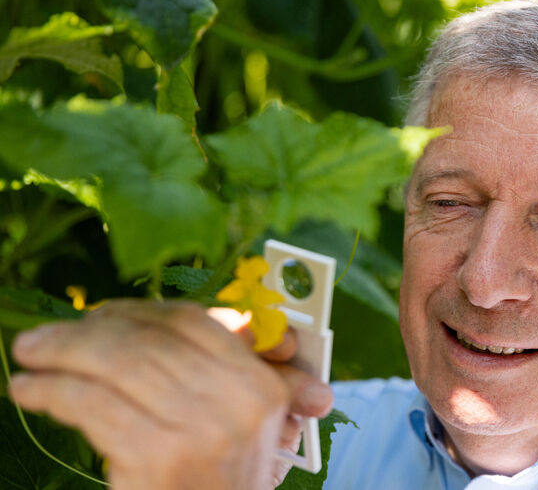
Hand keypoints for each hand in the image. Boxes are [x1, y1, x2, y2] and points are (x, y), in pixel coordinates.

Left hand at [8, 299, 332, 489]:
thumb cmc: (216, 482)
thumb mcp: (237, 423)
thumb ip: (212, 368)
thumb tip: (151, 321)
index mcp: (260, 383)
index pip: (192, 323)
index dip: (138, 312)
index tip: (100, 316)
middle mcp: (238, 400)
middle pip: (150, 340)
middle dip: (88, 331)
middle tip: (46, 336)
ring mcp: (201, 428)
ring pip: (120, 365)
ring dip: (62, 353)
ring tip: (30, 354)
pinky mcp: (159, 456)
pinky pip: (95, 405)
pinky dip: (53, 390)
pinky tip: (30, 389)